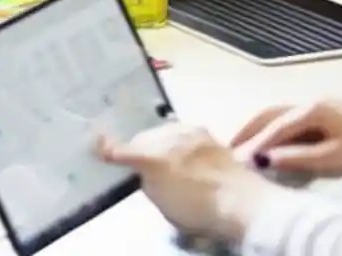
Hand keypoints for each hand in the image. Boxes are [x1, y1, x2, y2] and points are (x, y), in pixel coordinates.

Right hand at [98, 122, 277, 241]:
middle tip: (141, 166)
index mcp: (152, 155)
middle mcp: (168, 136)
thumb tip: (137, 166)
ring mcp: (190, 132)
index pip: (122, 149)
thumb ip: (146, 178)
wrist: (244, 203)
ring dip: (161, 143)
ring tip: (167, 160)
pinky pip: (184, 135)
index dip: (107, 147)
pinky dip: (179, 143)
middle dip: (140, 148)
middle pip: (143, 137)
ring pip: (165, 132)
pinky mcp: (208, 134)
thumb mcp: (162, 202)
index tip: (96, 143)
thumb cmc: (198, 208)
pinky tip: (187, 158)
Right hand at [231, 100, 341, 172]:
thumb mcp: (334, 157)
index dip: (255, 143)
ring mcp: (320, 103)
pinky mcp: (328, 109)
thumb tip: (264, 159)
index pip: (275, 128)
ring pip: (280, 112)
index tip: (237, 159)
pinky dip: (275, 127)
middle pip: (270, 113)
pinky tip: (273, 139)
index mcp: (311, 110)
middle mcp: (311, 101)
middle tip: (228, 146)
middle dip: (248, 129)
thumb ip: (298, 158)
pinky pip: (291, 115)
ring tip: (244, 143)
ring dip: (260, 127)